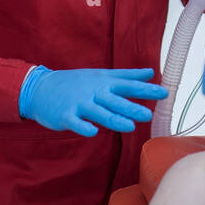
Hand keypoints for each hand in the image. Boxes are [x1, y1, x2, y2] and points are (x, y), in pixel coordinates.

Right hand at [18, 66, 166, 136]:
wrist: (40, 88)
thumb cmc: (75, 82)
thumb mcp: (101, 75)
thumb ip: (127, 75)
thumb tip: (150, 72)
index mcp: (104, 82)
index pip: (128, 85)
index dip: (146, 89)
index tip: (164, 92)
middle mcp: (93, 92)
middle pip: (115, 100)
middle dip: (131, 107)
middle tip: (148, 114)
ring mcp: (79, 103)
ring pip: (99, 113)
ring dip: (114, 119)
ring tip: (129, 127)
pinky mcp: (65, 115)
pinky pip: (76, 123)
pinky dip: (84, 127)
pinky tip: (93, 132)